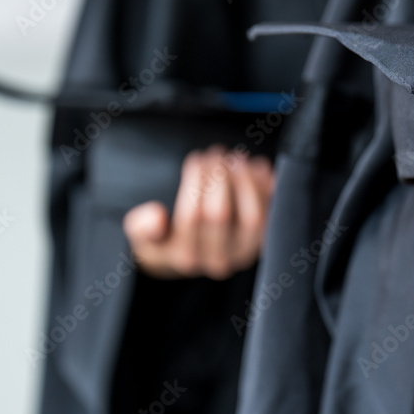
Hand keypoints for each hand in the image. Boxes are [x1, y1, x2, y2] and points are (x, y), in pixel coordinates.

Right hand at [122, 145, 274, 279]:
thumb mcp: (141, 235)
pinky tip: (257, 166)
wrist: (190, 256)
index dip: (195, 182)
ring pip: (253, 217)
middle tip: (215, 153)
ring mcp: (245, 253)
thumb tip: (156, 215)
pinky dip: (268, 187)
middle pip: (221, 215)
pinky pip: (272, 214)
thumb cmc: (163, 238)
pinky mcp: (264, 242)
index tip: (195, 159)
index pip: (192, 217)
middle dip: (218, 176)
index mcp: (186, 257)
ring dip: (246, 181)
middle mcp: (218, 260)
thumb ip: (141, 226)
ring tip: (236, 157)